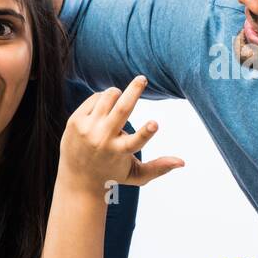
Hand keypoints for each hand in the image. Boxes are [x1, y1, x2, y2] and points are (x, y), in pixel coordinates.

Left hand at [59, 76, 183, 192]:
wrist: (77, 179)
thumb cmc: (113, 174)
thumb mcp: (136, 175)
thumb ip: (159, 167)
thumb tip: (183, 162)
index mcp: (120, 152)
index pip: (136, 141)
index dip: (147, 132)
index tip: (155, 123)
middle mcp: (103, 139)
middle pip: (122, 110)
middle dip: (134, 91)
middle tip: (142, 78)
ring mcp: (88, 129)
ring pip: (108, 97)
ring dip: (118, 93)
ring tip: (121, 96)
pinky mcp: (75, 121)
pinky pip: (95, 98)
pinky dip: (103, 97)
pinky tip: (104, 105)